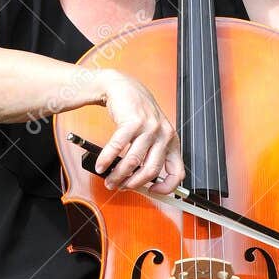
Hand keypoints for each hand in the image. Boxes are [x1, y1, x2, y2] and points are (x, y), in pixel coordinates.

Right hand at [96, 71, 183, 194]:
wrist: (122, 87)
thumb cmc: (137, 112)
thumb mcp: (152, 132)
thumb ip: (152, 153)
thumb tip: (141, 180)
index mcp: (171, 140)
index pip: (177, 171)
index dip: (167, 187)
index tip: (153, 191)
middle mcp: (164, 134)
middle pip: (152, 170)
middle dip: (134, 183)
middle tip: (122, 187)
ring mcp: (149, 128)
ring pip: (134, 162)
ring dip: (118, 175)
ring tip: (109, 179)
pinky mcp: (133, 122)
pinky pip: (118, 148)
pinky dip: (107, 160)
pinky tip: (101, 166)